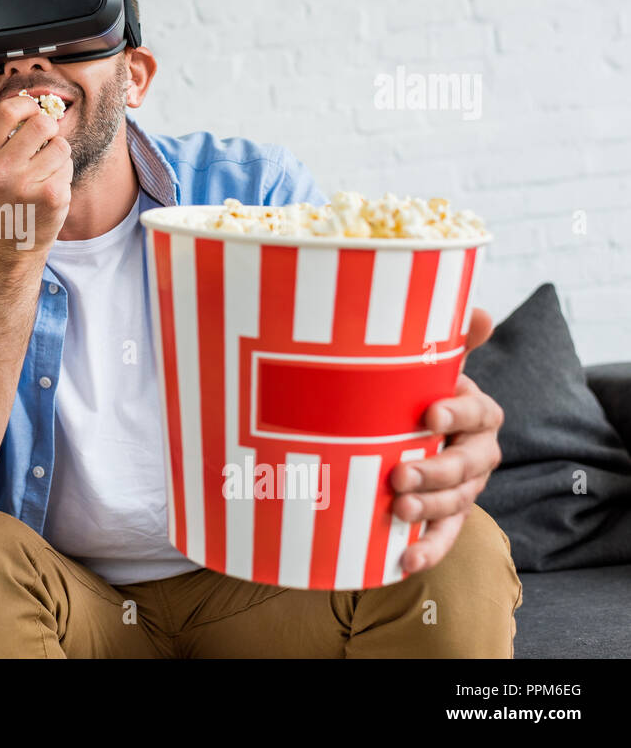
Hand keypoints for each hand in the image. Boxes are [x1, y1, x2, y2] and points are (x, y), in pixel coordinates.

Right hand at [0, 92, 71, 255]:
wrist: (11, 241)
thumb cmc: (2, 192)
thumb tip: (18, 94)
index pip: (5, 110)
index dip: (25, 105)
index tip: (30, 113)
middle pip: (40, 122)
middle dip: (48, 127)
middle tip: (44, 141)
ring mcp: (24, 185)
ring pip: (59, 144)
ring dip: (58, 153)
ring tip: (44, 170)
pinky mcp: (50, 197)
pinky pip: (68, 164)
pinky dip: (64, 173)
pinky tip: (50, 187)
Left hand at [391, 307, 504, 573]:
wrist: (406, 431)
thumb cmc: (415, 393)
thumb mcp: (426, 366)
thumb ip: (448, 343)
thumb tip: (478, 312)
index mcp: (478, 412)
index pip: (478, 412)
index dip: (457, 413)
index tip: (429, 414)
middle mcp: (478, 452)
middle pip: (466, 465)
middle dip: (435, 471)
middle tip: (398, 474)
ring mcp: (465, 488)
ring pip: (456, 503)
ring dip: (428, 510)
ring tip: (396, 511)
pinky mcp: (446, 516)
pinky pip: (444, 537)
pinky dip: (427, 551)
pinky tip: (404, 561)